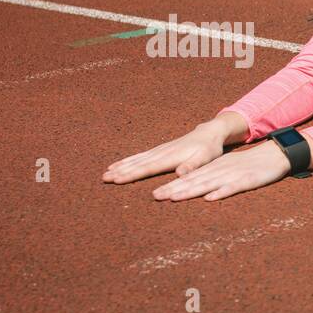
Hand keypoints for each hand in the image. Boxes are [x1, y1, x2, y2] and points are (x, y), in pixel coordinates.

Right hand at [103, 123, 226, 184]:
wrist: (208, 133)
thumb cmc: (208, 149)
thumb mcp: (205, 158)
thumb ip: (192, 166)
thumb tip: (180, 174)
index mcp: (171, 157)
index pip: (148, 168)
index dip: (132, 174)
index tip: (118, 179)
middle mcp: (161, 153)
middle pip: (138, 164)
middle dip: (121, 171)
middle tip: (104, 178)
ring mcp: (159, 151)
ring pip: (136, 160)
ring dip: (121, 166)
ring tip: (106, 173)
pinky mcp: (159, 150)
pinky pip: (140, 156)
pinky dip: (128, 161)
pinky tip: (118, 165)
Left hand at [151, 143, 292, 201]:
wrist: (275, 154)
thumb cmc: (250, 164)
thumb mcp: (228, 167)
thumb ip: (212, 176)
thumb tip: (197, 188)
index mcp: (214, 168)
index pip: (189, 178)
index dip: (172, 186)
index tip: (155, 194)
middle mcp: (219, 171)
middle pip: (194, 181)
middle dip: (174, 189)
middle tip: (155, 196)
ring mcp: (233, 175)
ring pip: (208, 184)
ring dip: (191, 191)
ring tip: (174, 198)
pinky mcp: (248, 180)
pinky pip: (233, 187)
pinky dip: (221, 192)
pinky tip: (211, 198)